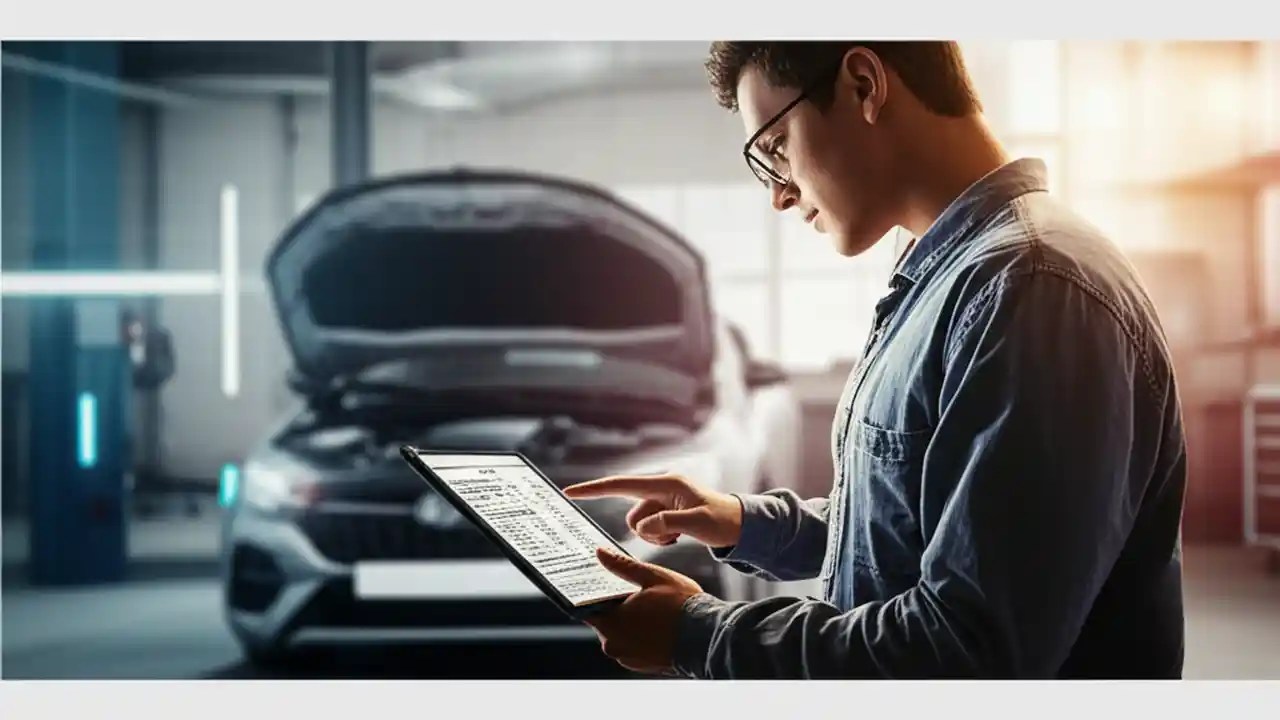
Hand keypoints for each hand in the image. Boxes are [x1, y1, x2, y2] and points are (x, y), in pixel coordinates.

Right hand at [563, 473, 742, 548]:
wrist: (740, 525)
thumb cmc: (722, 521)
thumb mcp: (697, 523)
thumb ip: (667, 523)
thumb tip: (643, 527)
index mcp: (666, 483)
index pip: (622, 485)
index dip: (594, 490)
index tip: (569, 493)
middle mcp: (661, 488)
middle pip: (632, 515)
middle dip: (646, 531)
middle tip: (673, 535)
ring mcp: (663, 500)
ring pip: (639, 525)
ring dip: (655, 536)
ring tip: (678, 535)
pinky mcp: (665, 511)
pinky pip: (649, 529)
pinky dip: (660, 537)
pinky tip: (679, 534)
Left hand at [584, 547, 703, 674]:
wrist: (709, 638)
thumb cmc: (682, 607)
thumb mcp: (652, 577)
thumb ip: (622, 565)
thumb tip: (600, 553)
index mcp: (610, 623)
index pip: (588, 607)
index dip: (593, 593)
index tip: (599, 582)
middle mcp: (614, 645)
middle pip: (604, 620)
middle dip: (615, 606)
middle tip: (632, 591)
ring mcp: (628, 657)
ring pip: (620, 633)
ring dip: (628, 621)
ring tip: (648, 606)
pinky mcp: (642, 665)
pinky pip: (632, 646)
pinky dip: (639, 635)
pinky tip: (655, 622)